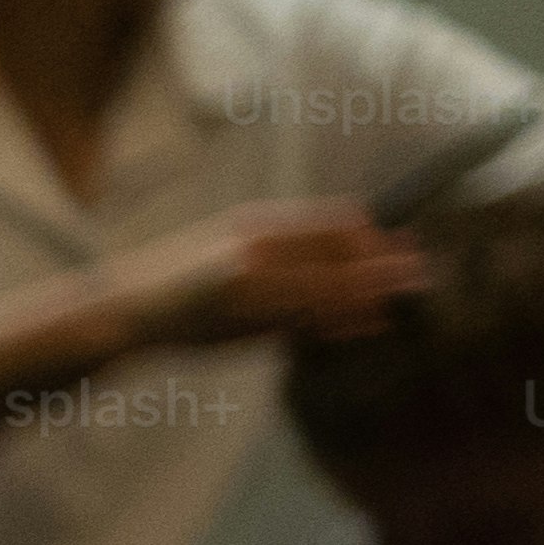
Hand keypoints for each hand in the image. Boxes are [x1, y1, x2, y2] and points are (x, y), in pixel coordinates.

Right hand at [120, 200, 425, 352]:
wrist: (121, 311)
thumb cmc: (177, 290)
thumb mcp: (226, 257)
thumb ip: (276, 260)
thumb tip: (323, 266)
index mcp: (257, 225)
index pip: (332, 223)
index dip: (371, 235)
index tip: (399, 247)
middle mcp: (260, 245)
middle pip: (340, 249)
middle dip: (383, 261)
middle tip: (422, 270)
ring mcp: (252, 278)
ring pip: (328, 285)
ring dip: (371, 290)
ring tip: (406, 294)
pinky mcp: (243, 312)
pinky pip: (305, 317)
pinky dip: (341, 319)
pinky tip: (368, 321)